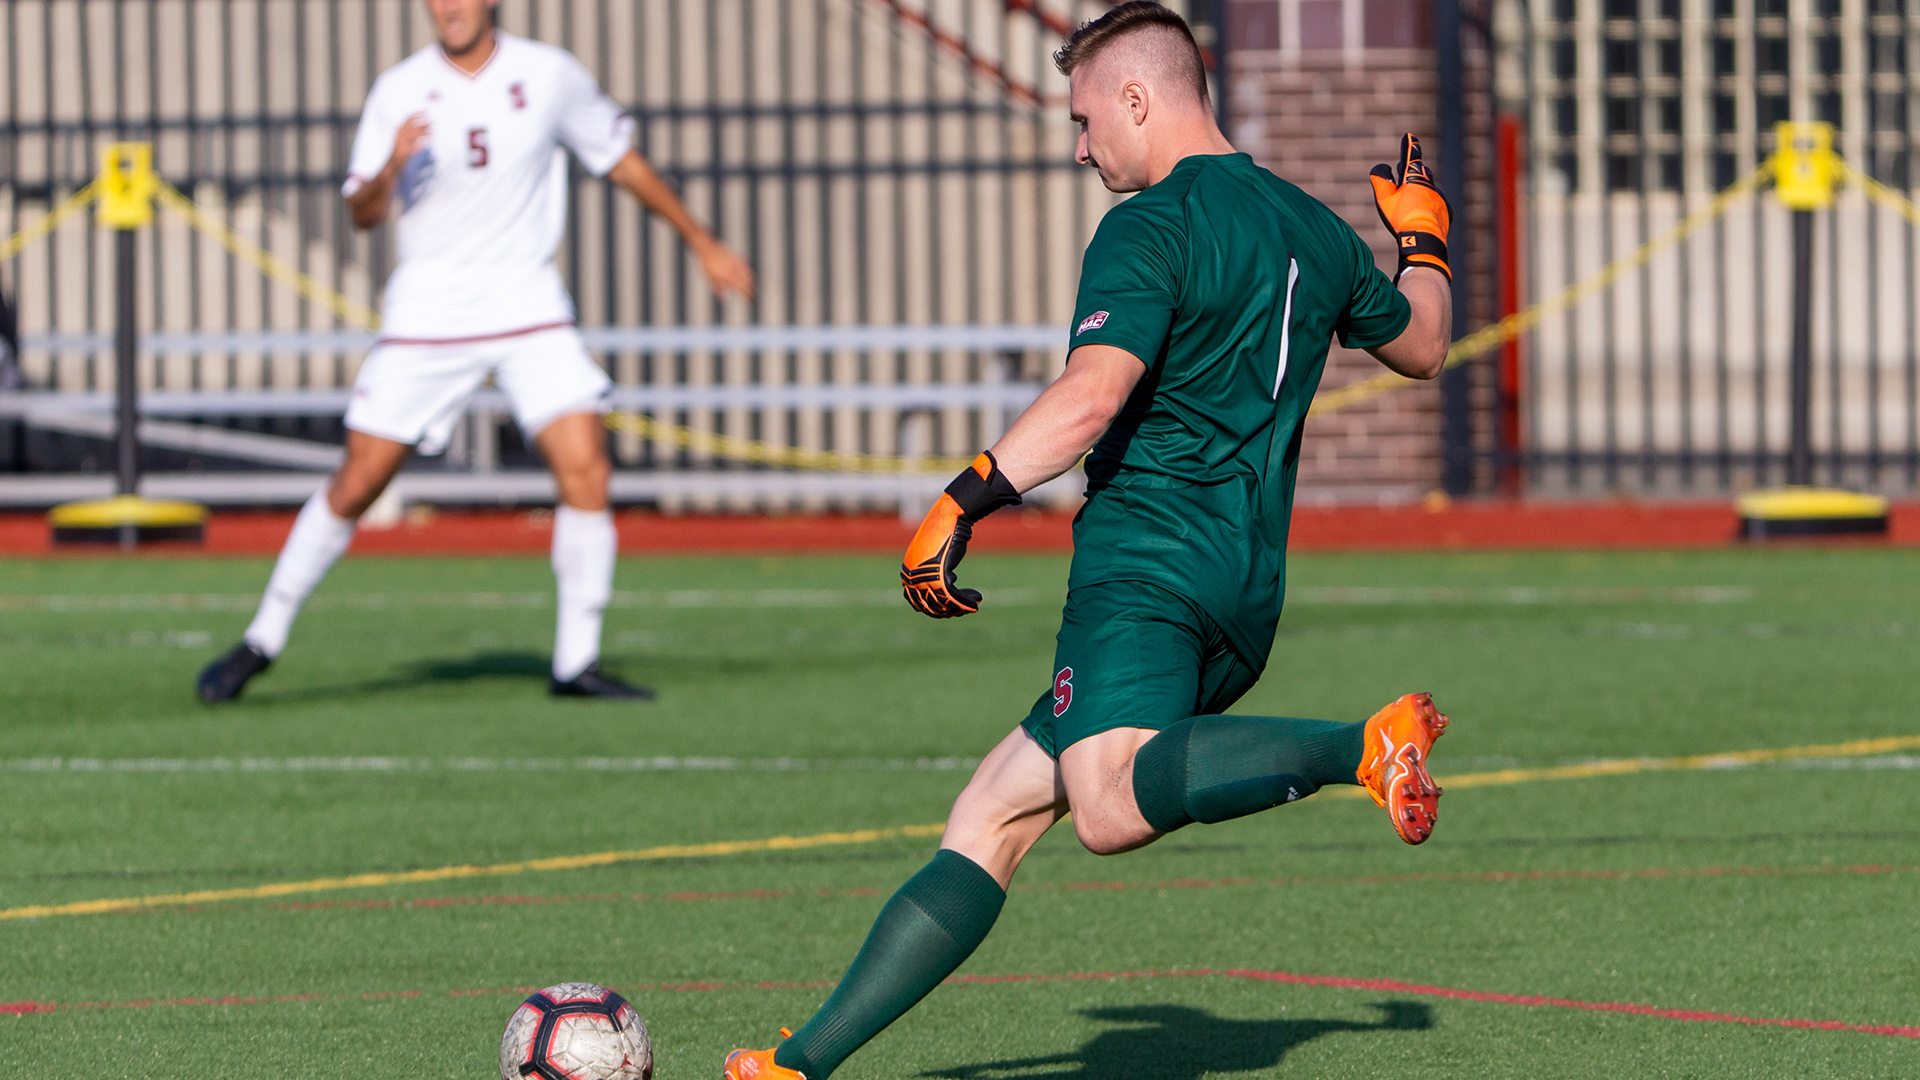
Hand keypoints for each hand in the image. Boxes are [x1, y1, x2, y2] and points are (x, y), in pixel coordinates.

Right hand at [387, 113, 430, 173]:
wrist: (392, 164)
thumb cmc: (401, 151)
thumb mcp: (405, 139)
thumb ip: (414, 133)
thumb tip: (428, 126)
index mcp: (399, 131)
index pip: (407, 119)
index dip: (416, 114)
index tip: (425, 110)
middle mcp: (399, 136)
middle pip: (412, 126)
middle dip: (422, 123)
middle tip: (432, 121)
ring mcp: (401, 145)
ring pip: (413, 136)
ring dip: (423, 133)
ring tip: (432, 132)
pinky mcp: (403, 153)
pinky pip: (412, 148)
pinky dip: (419, 146)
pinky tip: (426, 144)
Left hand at [695, 237, 756, 299]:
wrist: (707, 248)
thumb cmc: (707, 264)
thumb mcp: (710, 278)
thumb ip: (718, 288)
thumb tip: (723, 297)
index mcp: (728, 277)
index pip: (741, 287)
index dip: (747, 293)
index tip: (750, 298)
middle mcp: (734, 270)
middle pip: (747, 281)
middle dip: (751, 288)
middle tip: (752, 294)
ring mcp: (736, 263)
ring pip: (748, 273)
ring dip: (751, 280)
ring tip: (751, 285)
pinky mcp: (736, 257)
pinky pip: (745, 265)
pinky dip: (748, 271)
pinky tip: (748, 273)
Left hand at [901, 452, 1020, 617]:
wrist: (952, 515)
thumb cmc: (945, 531)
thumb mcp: (932, 552)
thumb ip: (930, 570)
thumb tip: (936, 589)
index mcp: (907, 571)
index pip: (916, 602)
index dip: (935, 609)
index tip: (951, 609)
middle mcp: (911, 575)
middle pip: (929, 605)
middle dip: (949, 610)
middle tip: (964, 608)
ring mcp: (924, 574)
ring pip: (942, 603)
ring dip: (960, 606)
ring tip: (974, 602)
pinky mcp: (939, 572)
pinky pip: (952, 596)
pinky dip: (964, 603)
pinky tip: (975, 602)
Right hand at [1368, 134, 1451, 281]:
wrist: (1424, 239)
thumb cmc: (1402, 218)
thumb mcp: (1384, 199)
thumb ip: (1380, 180)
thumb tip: (1380, 169)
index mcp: (1414, 179)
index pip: (1411, 158)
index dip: (1410, 146)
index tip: (1410, 136)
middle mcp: (1430, 185)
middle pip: (1421, 173)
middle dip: (1414, 172)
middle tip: (1404, 173)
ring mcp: (1440, 198)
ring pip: (1430, 189)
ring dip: (1422, 190)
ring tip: (1412, 199)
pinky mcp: (1446, 211)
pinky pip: (1437, 204)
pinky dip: (1430, 206)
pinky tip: (1423, 215)